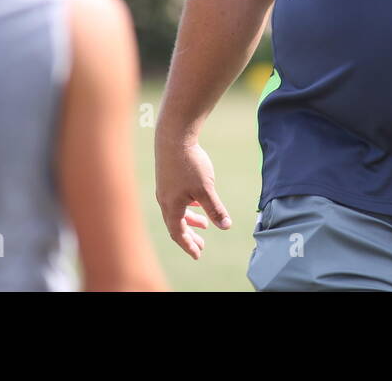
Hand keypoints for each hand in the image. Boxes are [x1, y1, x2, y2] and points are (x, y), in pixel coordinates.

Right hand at [156, 140, 231, 260]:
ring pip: (177, 211)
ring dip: (190, 221)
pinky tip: (197, 202)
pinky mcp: (168, 178)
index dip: (188, 245)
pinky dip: (187, 207)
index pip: (178, 233)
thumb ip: (215, 209)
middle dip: (189, 237)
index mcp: (172, 206)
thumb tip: (226, 226)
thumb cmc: (190, 164)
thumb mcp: (206, 189)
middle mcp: (165, 200)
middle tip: (201, 247)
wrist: (174, 137)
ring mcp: (165, 189)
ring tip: (204, 225)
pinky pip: (177, 200)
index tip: (198, 255)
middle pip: (176, 225)